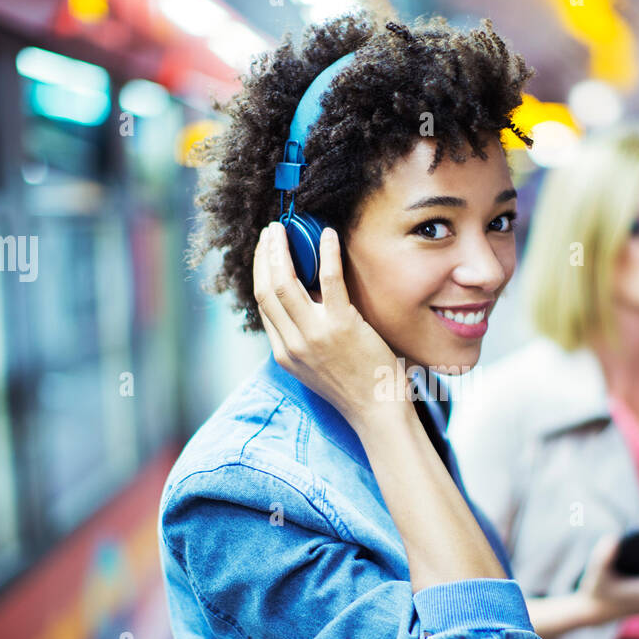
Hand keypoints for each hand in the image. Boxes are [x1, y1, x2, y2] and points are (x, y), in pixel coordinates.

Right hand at [253, 223, 400, 426]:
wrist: (377, 410)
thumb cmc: (354, 386)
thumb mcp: (314, 367)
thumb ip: (303, 338)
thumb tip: (306, 300)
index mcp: (284, 353)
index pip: (263, 305)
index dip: (261, 273)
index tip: (266, 253)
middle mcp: (293, 344)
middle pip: (266, 289)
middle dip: (265, 255)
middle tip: (270, 233)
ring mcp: (316, 335)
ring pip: (285, 283)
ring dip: (281, 250)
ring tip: (284, 229)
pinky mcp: (342, 326)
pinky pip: (329, 280)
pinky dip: (327, 253)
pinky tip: (328, 235)